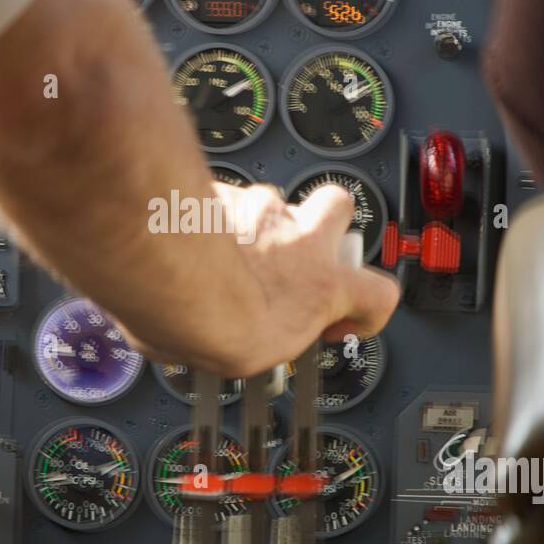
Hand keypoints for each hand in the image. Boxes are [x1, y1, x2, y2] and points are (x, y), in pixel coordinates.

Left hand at [121, 181, 399, 377]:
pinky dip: (209, 214)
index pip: (378, 293)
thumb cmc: (204, 324)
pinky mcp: (217, 188)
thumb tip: (222, 340)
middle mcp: (298, 236)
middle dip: (320, 226)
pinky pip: (221, 197)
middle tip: (292, 258)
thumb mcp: (242, 355)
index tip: (337, 323)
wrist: (166, 277)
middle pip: (337, 207)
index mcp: (320, 286)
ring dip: (256, 223)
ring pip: (271, 199)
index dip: (366, 309)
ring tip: (224, 251)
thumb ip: (251, 336)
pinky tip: (184, 236)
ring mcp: (257, 206)